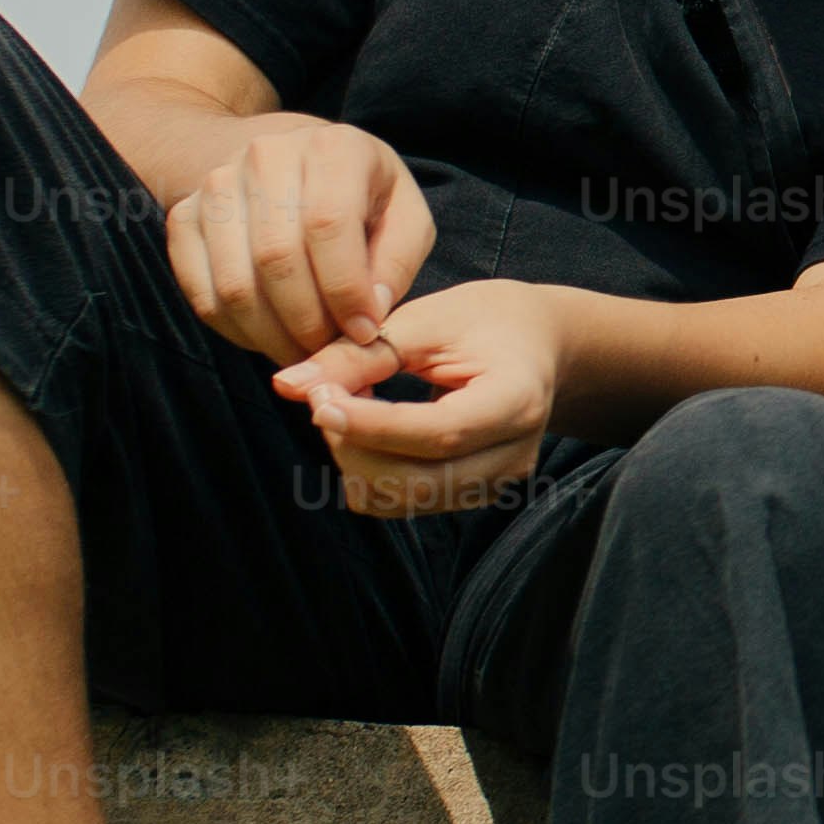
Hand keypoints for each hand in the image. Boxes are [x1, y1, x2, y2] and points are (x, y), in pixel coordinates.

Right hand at [162, 113, 434, 364]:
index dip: (345, 290)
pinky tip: (269, 336)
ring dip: (272, 335)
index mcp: (332, 149)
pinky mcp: (183, 218)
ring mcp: (216, 185)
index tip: (365, 332)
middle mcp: (266, 156)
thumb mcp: (405, 217)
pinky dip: (236, 331)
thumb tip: (366, 315)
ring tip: (304, 350)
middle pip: (276, 259)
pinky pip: (202, 294)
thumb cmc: (363, 197)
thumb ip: (396, 264)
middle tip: (332, 351)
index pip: (328, 224)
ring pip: (234, 284)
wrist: (293, 162)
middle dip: (308, 323)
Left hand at [276, 276, 552, 516]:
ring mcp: (497, 483)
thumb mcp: (424, 320)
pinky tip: (367, 430)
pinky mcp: (473, 495)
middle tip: (323, 395)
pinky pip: (405, 503)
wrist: (536, 344)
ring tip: (347, 408)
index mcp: (516, 400)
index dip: (370, 426)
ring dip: (356, 461)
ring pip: (403, 500)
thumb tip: (288, 386)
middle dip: (352, 446)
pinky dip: (370, 473)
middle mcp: (514, 454)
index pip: (437, 433)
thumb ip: (357, 354)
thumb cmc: (484, 320)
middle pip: (416, 480)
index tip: (318, 401)